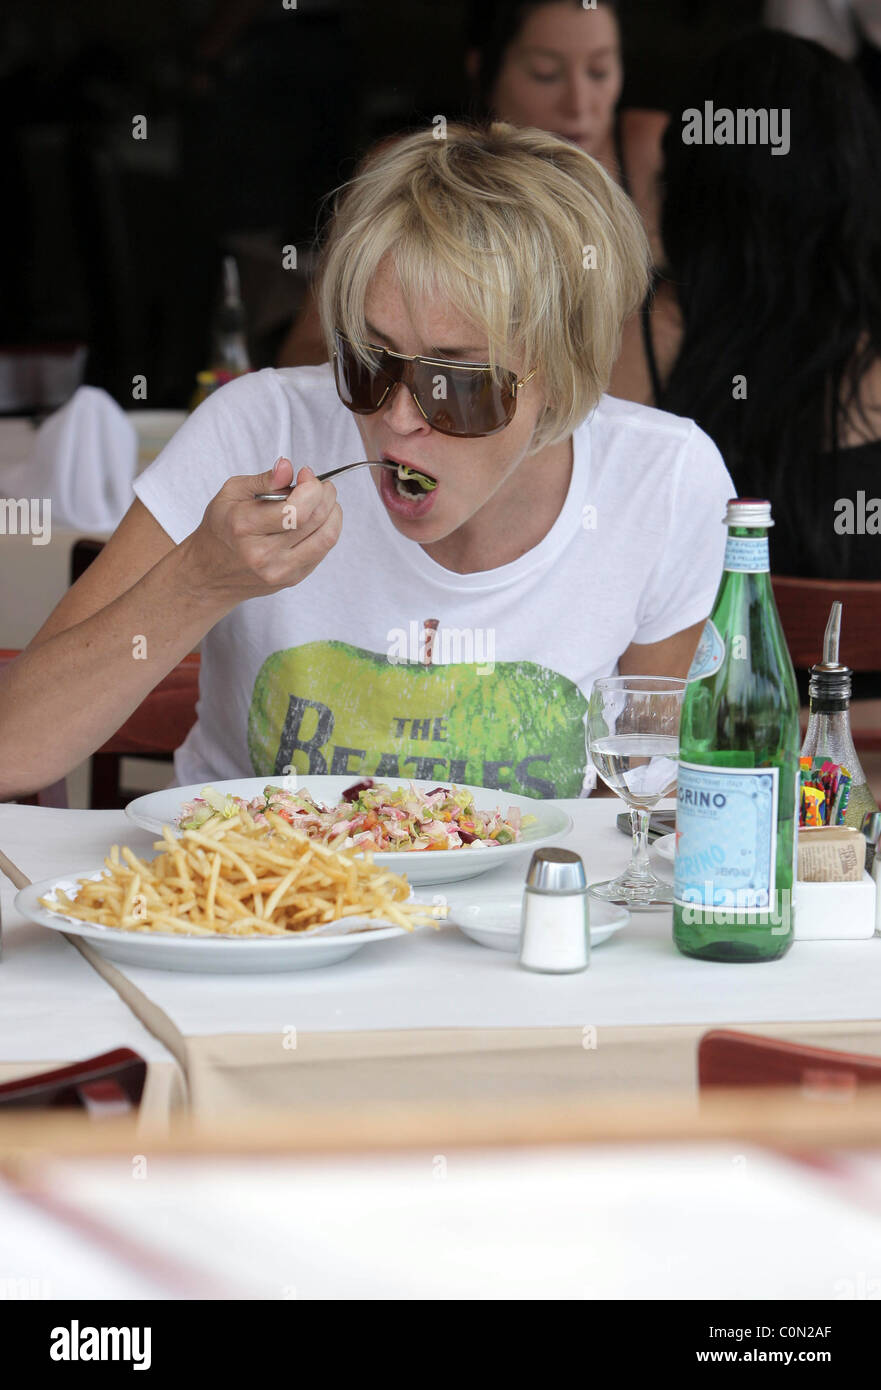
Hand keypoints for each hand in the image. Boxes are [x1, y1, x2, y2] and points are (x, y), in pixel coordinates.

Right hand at [182, 456, 341, 606]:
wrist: (210, 573)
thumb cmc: (220, 530)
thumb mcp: (231, 493)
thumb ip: (264, 479)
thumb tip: (288, 467)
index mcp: (245, 526)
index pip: (296, 509)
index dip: (312, 487)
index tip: (307, 475)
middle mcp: (263, 552)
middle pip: (315, 520)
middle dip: (326, 494)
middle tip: (319, 485)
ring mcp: (280, 569)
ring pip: (327, 537)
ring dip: (333, 512)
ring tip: (322, 501)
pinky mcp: (292, 579)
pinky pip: (323, 551)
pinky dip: (326, 529)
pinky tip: (315, 520)